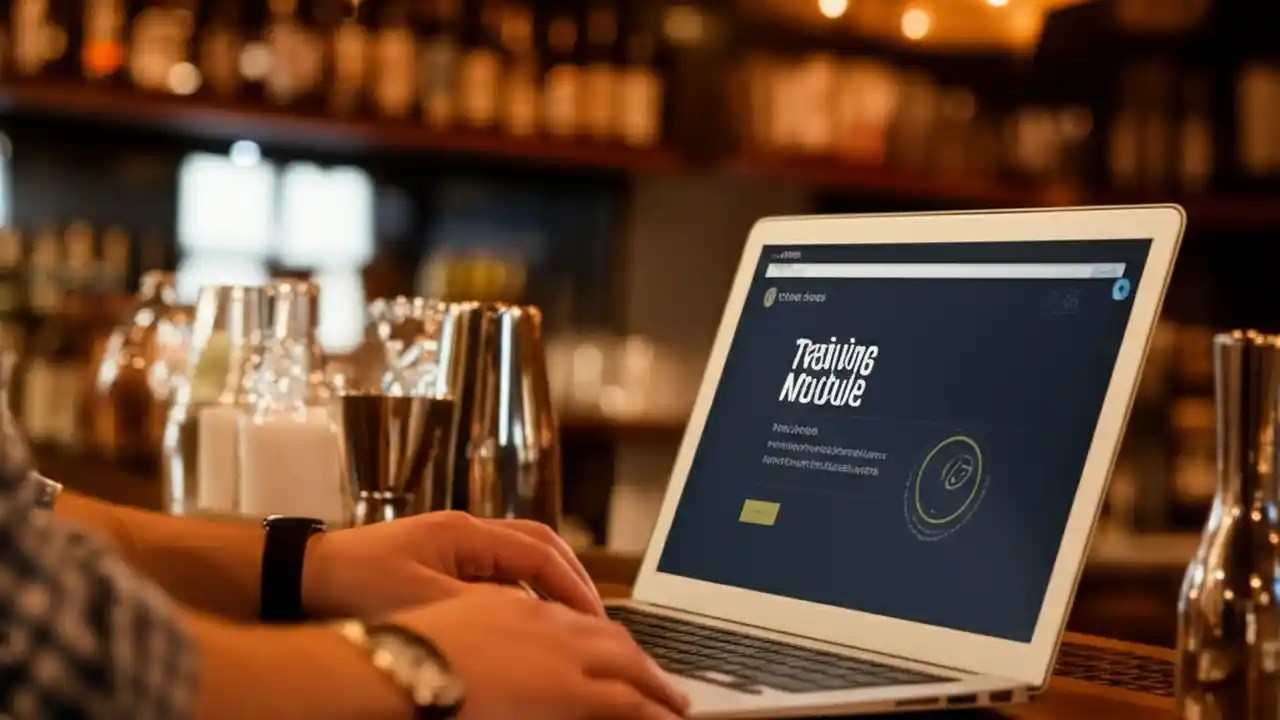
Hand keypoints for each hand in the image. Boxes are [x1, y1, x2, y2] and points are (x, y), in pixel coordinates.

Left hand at [302, 511, 603, 618]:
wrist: (306, 575)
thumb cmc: (355, 584)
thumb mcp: (424, 601)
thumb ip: (482, 605)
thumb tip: (531, 617)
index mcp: (467, 532)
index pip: (541, 554)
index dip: (573, 588)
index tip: (594, 621)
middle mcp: (467, 531)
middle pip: (541, 545)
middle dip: (573, 580)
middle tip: (595, 618)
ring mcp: (455, 544)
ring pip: (521, 557)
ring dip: (549, 586)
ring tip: (568, 622)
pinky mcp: (442, 560)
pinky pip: (498, 571)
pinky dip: (522, 593)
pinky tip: (524, 622)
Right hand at [395, 590, 689, 719]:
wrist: (387, 671)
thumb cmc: (401, 658)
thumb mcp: (452, 635)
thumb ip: (488, 636)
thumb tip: (500, 668)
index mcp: (516, 609)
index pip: (577, 624)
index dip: (606, 646)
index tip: (622, 663)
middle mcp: (547, 627)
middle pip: (615, 645)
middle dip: (645, 669)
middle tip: (666, 692)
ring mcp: (561, 660)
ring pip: (627, 674)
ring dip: (656, 691)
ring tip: (674, 709)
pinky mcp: (567, 693)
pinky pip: (624, 704)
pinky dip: (649, 712)